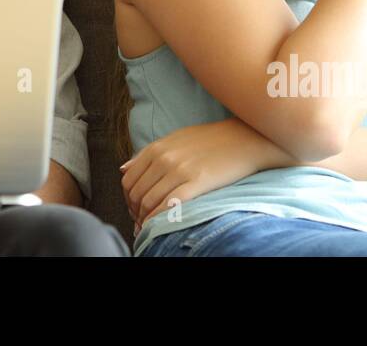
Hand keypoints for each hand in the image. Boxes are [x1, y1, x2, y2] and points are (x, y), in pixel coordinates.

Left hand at [119, 119, 261, 232]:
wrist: (243, 139)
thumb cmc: (209, 140)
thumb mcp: (174, 140)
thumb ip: (147, 154)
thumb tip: (123, 168)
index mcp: (156, 148)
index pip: (129, 180)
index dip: (128, 199)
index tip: (134, 209)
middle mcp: (164, 158)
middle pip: (136, 193)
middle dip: (135, 212)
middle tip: (141, 222)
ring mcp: (179, 170)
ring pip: (149, 202)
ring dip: (145, 218)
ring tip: (150, 227)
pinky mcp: (197, 182)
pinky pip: (169, 205)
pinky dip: (160, 219)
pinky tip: (162, 225)